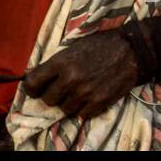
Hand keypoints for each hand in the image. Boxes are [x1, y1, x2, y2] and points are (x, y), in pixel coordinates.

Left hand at [21, 29, 141, 120]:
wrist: (129, 50)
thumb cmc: (98, 45)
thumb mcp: (71, 49)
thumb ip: (53, 64)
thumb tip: (31, 76)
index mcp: (61, 62)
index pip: (33, 82)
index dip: (31, 88)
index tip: (35, 89)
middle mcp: (71, 79)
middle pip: (48, 99)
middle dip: (51, 96)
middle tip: (59, 90)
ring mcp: (86, 92)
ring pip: (64, 109)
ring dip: (67, 103)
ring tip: (75, 93)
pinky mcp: (100, 102)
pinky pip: (82, 115)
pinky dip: (83, 109)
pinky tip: (88, 98)